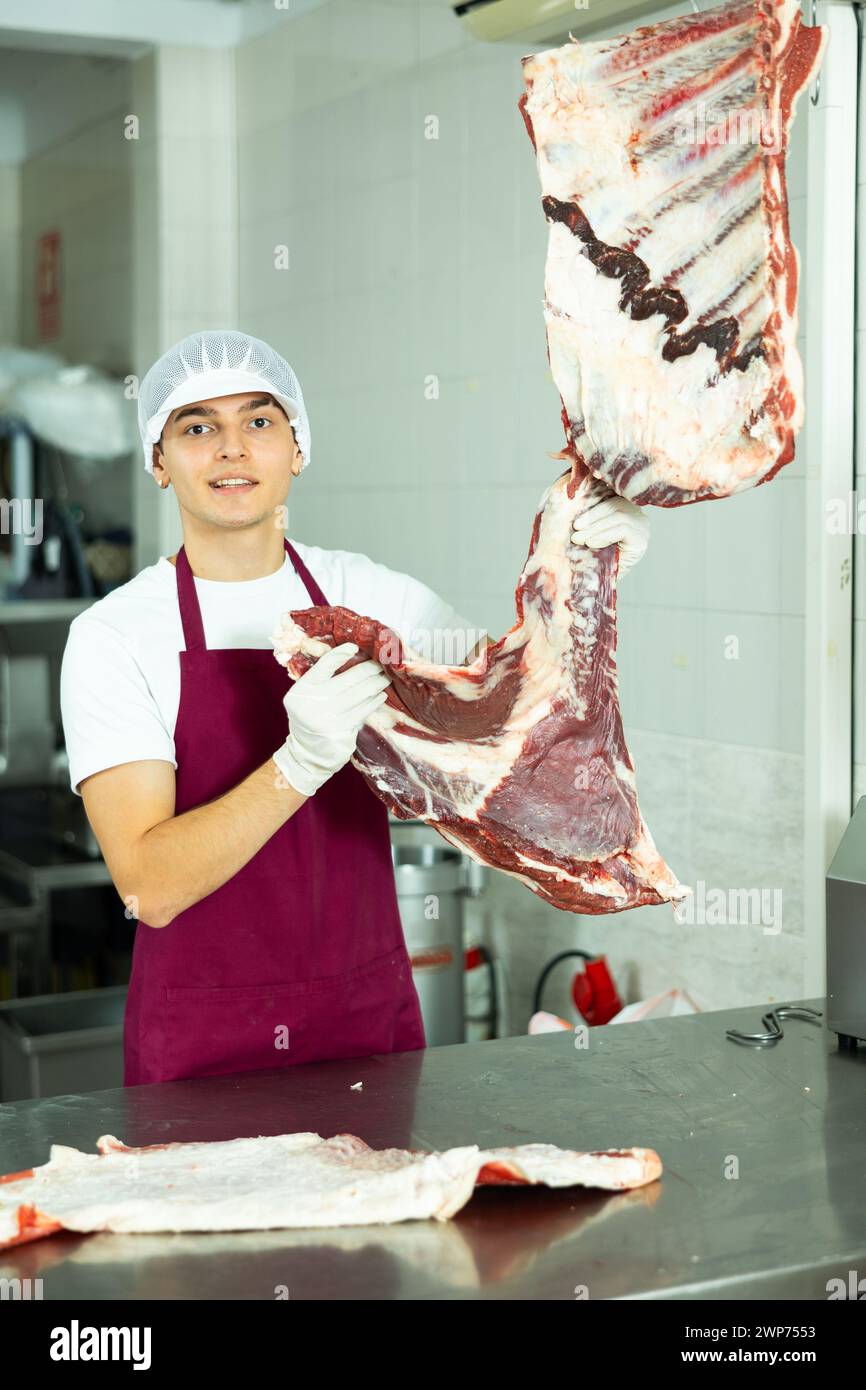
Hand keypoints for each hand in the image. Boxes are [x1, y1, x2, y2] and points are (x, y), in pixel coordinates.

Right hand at [272, 642, 390, 795]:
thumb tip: (350, 659)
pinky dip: (373, 701)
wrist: (306, 751)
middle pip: (347, 679)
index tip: (355, 647)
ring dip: (376, 684)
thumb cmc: (309, 717)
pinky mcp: (341, 729)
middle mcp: (313, 702)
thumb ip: (320, 680)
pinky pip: (363, 711)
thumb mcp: (305, 696)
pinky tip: (380, 695)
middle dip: (368, 669)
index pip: (324, 665)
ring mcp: (327, 717)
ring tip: (384, 678)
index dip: (341, 654)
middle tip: (379, 664)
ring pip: (359, 694)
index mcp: (302, 689)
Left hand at [571, 494, 648, 575]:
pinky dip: (604, 535)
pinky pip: (623, 529)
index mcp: (623, 508)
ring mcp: (641, 527)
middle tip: (574, 531)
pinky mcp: (641, 540)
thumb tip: (564, 490)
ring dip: (594, 527)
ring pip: (618, 516)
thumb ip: (584, 516)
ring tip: (578, 539)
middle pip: (614, 505)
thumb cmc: (591, 556)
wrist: (599, 585)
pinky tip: (591, 543)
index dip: (592, 505)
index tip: (575, 518)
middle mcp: (636, 515)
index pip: (610, 497)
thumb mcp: (587, 532)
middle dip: (591, 517)